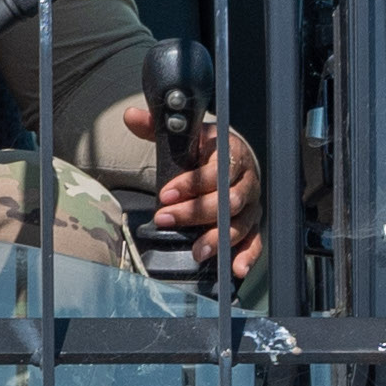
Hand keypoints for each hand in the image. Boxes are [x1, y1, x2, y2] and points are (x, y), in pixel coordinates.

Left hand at [124, 98, 262, 279]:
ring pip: (240, 223)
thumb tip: (131, 116)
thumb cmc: (204, 149)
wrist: (230, 158)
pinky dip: (247, 255)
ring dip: (218, 239)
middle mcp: (246, 180)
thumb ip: (158, 128)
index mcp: (231, 154)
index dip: (191, 183)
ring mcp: (251, 204)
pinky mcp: (253, 224)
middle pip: (229, 200)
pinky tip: (235, 268)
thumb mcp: (184, 136)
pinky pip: (254, 241)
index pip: (217, 170)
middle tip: (165, 219)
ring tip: (197, 252)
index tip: (165, 194)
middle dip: (196, 212)